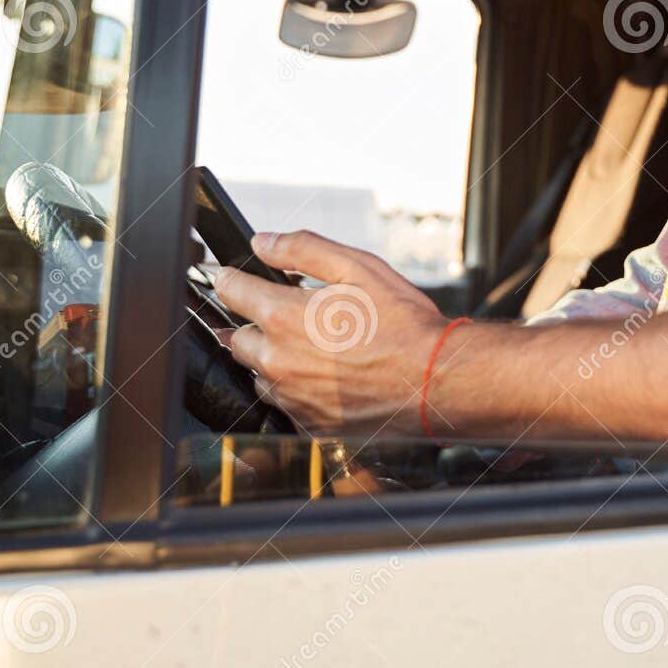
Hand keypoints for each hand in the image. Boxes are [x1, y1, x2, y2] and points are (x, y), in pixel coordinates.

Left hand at [213, 230, 447, 434]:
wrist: (436, 381)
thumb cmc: (404, 325)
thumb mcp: (358, 268)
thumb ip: (302, 250)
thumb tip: (262, 243)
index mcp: (283, 317)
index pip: (231, 291)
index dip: (230, 278)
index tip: (232, 276)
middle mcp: (278, 362)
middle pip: (237, 338)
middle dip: (253, 322)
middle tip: (286, 314)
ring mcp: (291, 398)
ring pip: (259, 375)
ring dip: (273, 359)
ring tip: (313, 348)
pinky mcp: (308, 424)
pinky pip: (285, 404)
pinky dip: (295, 389)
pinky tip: (326, 377)